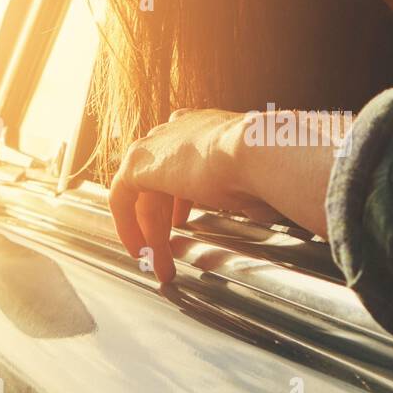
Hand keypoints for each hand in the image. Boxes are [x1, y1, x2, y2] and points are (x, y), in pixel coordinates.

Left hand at [108, 108, 284, 282]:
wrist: (259, 151)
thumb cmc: (270, 165)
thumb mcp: (257, 181)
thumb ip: (248, 193)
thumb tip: (260, 208)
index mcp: (208, 127)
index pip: (182, 159)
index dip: (179, 195)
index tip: (181, 220)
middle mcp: (179, 130)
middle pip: (161, 181)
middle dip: (163, 221)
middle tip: (169, 251)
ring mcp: (157, 143)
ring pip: (146, 195)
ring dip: (152, 233)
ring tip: (162, 264)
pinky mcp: (138, 163)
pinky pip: (122, 198)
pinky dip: (128, 225)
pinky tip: (139, 249)